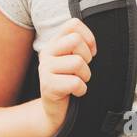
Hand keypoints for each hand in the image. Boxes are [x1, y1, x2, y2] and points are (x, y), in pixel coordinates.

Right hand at [37, 17, 96, 135]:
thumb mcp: (73, 60)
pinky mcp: (47, 86)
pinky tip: (74, 93)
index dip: (88, 37)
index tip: (90, 52)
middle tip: (82, 70)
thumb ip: (80, 46)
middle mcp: (47, 52)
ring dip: (85, 76)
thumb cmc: (69, 82)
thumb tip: (92, 43)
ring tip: (78, 82)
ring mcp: (45, 69)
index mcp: (55, 43)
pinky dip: (81, 90)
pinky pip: (75, 82)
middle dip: (87, 57)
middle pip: (75, 40)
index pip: (73, 24)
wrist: (55, 111)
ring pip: (77, 62)